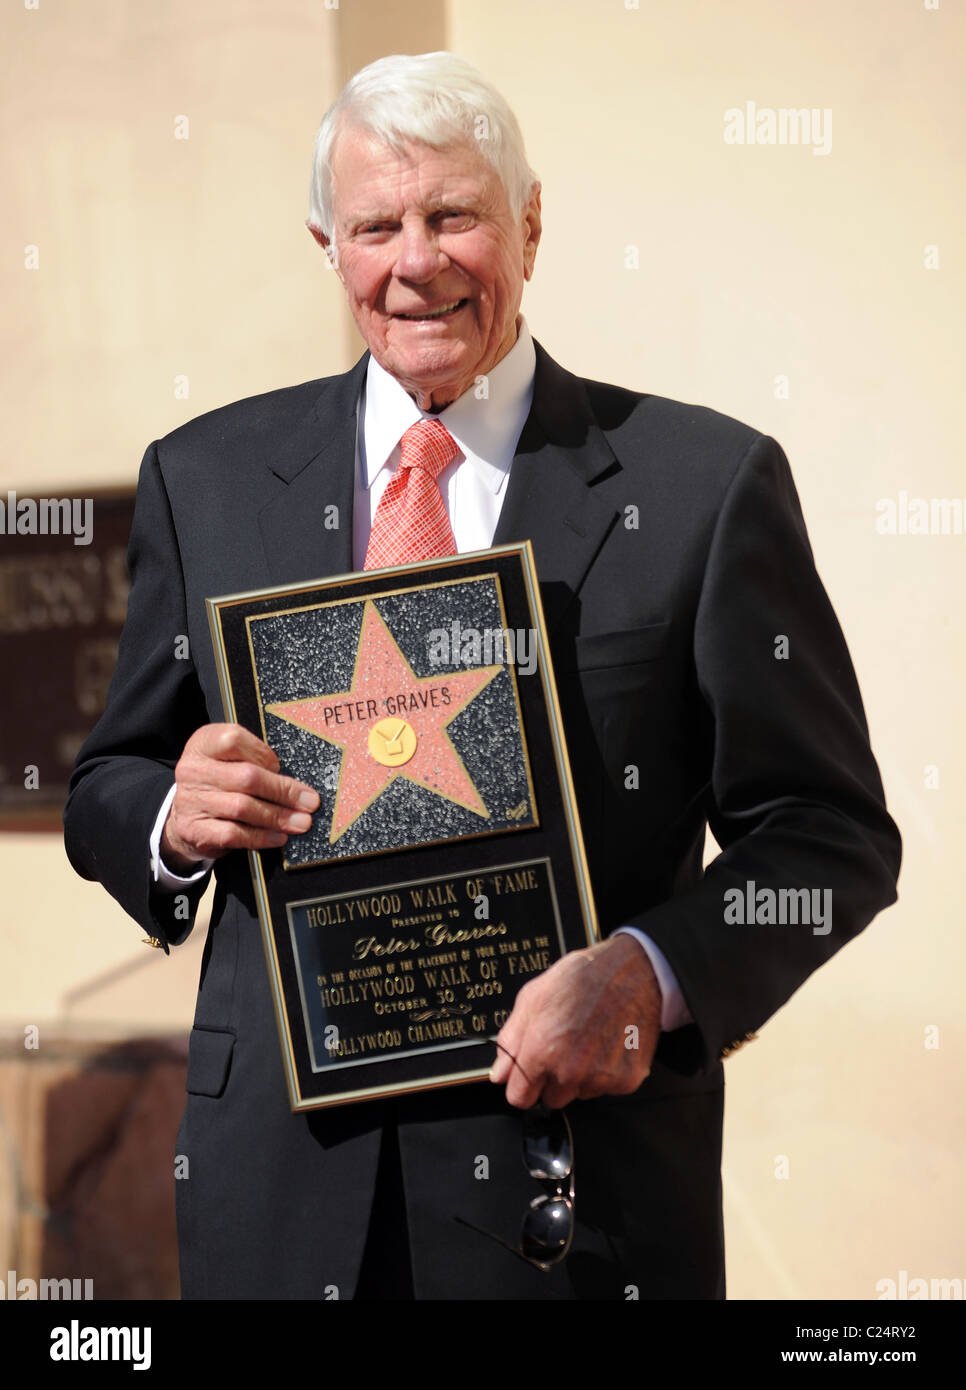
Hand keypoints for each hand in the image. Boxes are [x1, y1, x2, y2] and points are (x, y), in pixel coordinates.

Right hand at [160, 723, 319, 872]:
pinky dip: (261, 836)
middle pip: (246, 777)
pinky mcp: (193, 829)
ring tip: (300, 822)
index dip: (262, 754)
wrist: (185, 815)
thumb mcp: (229, 762)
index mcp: (203, 744)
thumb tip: (298, 785)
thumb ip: (255, 763)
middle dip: (283, 791)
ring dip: (278, 816)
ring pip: (243, 807)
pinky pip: (234, 834)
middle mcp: (193, 769)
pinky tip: (278, 836)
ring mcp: (191, 800)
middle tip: (309, 802)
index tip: (280, 767)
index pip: (234, 740)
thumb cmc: (218, 783)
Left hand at [489, 934, 661, 1108]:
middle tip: (565, 1046)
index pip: (520, 1098)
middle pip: (551, 1099)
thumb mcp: (533, 996)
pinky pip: (607, 1089)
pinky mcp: (626, 1080)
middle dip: (553, 1079)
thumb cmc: (583, 978)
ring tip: (588, 1039)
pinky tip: (607, 1043)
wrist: (633, 971)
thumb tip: (499, 1073)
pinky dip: (607, 1073)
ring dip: (581, 1076)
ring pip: (580, 1094)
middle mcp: (570, 1071)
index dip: (522, 1085)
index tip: (529, 1075)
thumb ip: (510, 1039)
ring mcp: (600, 1078)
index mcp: (541, 1050)